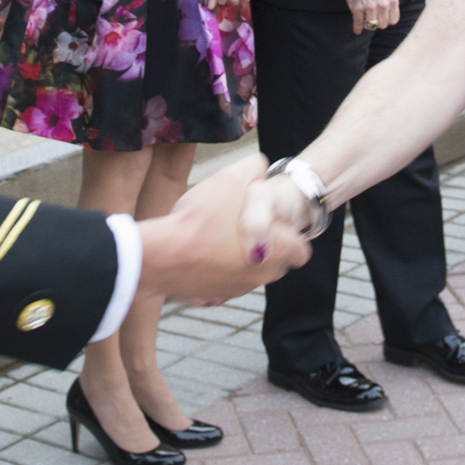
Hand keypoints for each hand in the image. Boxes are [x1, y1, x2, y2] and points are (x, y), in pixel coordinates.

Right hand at [134, 156, 309, 304]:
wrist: (162, 256)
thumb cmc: (201, 219)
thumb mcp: (231, 177)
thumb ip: (254, 167)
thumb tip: (259, 168)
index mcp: (277, 250)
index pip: (302, 250)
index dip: (290, 233)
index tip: (272, 222)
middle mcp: (261, 276)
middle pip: (276, 262)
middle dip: (267, 246)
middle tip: (245, 225)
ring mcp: (236, 290)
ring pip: (249, 273)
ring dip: (241, 258)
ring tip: (218, 236)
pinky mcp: (212, 297)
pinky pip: (222, 281)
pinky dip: (217, 269)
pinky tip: (200, 251)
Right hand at [343, 0, 399, 34]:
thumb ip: (390, 1)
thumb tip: (388, 13)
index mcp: (392, 0)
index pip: (393, 20)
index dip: (388, 20)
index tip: (384, 19)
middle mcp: (383, 6)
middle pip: (383, 24)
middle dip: (378, 23)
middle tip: (374, 20)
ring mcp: (370, 8)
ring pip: (371, 26)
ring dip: (368, 25)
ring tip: (365, 24)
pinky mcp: (357, 8)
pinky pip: (359, 23)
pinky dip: (357, 28)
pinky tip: (357, 30)